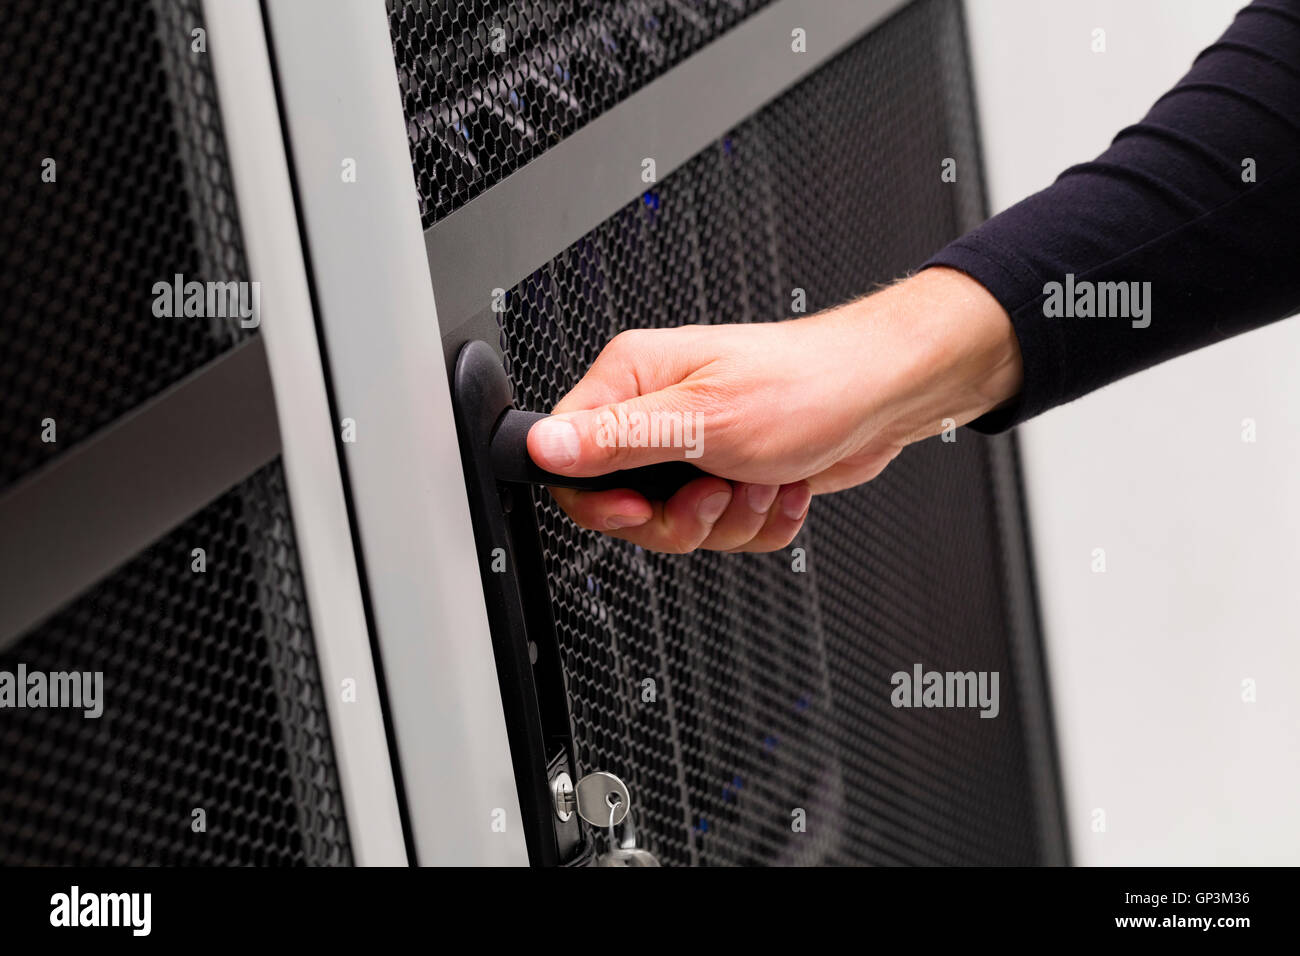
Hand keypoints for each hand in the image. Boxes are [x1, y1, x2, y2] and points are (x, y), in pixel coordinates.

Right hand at [525, 266, 1021, 552]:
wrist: (883, 397)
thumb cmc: (807, 385)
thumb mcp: (702, 419)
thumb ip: (616, 438)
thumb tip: (544, 446)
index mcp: (633, 382)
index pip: (568, 459)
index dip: (603, 500)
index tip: (645, 505)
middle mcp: (657, 413)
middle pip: (624, 507)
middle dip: (682, 518)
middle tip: (716, 491)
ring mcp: (694, 447)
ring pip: (679, 526)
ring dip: (730, 519)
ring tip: (761, 479)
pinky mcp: (728, 474)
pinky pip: (722, 530)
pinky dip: (758, 522)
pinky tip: (781, 486)